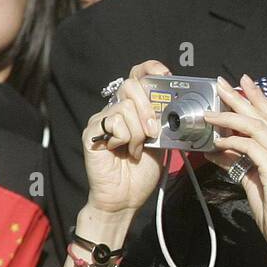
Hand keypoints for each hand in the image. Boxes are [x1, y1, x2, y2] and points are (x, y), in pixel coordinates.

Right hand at [81, 59, 167, 216]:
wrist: (125, 198)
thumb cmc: (141, 172)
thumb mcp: (160, 141)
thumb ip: (163, 121)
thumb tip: (174, 104)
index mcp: (133, 109)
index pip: (137, 76)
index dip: (150, 69)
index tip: (165, 74)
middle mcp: (115, 109)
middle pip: (131, 86)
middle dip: (147, 108)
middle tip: (153, 132)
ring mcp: (102, 120)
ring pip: (125, 107)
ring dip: (138, 132)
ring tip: (136, 150)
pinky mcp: (92, 133)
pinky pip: (114, 123)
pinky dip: (125, 139)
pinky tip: (123, 152)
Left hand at [203, 74, 266, 261]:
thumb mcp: (256, 182)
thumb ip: (241, 163)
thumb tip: (218, 149)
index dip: (258, 99)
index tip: (243, 84)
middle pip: (265, 117)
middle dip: (242, 98)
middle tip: (222, 83)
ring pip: (257, 128)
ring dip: (230, 118)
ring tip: (210, 113)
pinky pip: (251, 147)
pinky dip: (233, 142)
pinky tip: (218, 141)